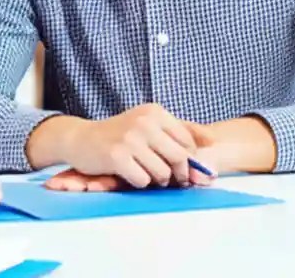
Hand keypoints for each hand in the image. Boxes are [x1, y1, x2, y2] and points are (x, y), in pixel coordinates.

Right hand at [44, 120, 218, 191]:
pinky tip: (129, 173)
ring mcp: (130, 138)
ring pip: (162, 172)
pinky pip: (143, 180)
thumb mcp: (150, 123)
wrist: (81, 139)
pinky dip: (139, 182)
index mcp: (155, 112)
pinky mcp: (117, 156)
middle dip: (178, 174)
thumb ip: (182, 129)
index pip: (188, 142)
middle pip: (179, 158)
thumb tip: (214, 140)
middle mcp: (144, 122)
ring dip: (157, 180)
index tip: (179, 167)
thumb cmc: (119, 134)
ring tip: (146, 174)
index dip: (188, 160)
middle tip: (170, 179)